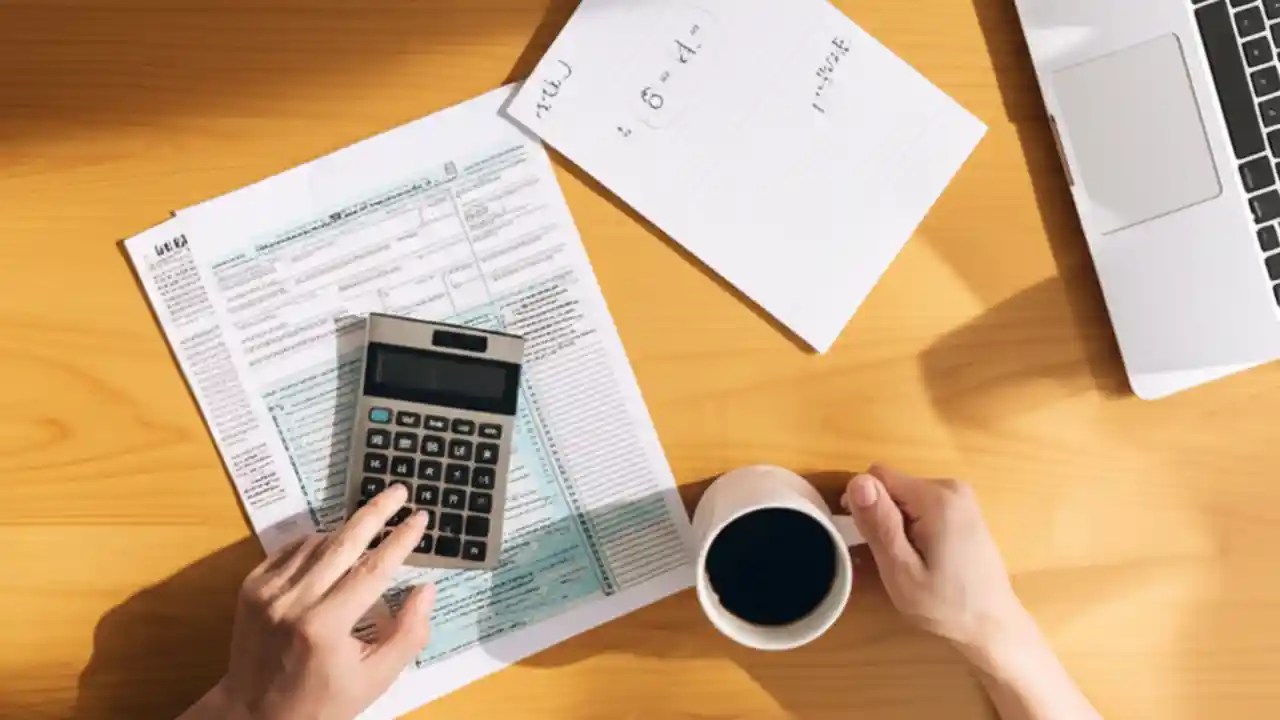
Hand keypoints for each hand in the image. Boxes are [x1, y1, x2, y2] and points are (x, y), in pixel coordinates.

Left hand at [180, 484, 435, 719]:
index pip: (373, 570)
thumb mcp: (375, 679)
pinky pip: (291, 550)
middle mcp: (293, 602)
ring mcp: (267, 592)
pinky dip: (316, 543)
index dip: (400, 541)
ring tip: (371, 525)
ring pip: (317, 543)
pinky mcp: (251, 587)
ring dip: (347, 532)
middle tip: (398, 490)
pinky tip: (333, 546)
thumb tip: (426, 588)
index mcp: (326, 627)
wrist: (253, 714)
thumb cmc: (322, 702)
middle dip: (376, 512)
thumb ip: (408, 634)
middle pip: (343, 543)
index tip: (420, 518)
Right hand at [845, 465, 1103, 719]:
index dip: (864, 507)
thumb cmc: (946, 606)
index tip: (871, 542)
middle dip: (883, 517)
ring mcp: (961, 497)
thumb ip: (880, 525)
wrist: (994, 626)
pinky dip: (915, 526)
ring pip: (905, 496)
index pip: (877, 477)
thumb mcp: (902, 572)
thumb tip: (857, 481)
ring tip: (912, 561)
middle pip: (893, 486)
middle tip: (895, 559)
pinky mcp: (964, 509)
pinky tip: (927, 557)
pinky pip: (922, 505)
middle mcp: (952, 487)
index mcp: (937, 498)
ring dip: (898, 524)